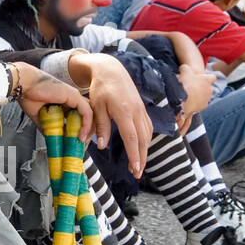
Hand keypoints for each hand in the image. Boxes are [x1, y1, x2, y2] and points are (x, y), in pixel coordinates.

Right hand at [11, 61, 93, 149]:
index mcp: (65, 103)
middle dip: (87, 133)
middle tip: (81, 147)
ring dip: (88, 131)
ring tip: (82, 143)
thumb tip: (52, 139)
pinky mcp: (74, 96)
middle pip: (87, 117)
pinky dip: (86, 125)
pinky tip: (81, 135)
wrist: (23, 86)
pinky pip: (87, 112)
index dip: (80, 132)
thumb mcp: (40, 118)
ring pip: (90, 115)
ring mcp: (74, 97)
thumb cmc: (29, 97)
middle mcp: (72, 99)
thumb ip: (48, 128)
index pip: (79, 118)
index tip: (76, 144)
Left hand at [65, 52, 151, 177]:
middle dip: (142, 158)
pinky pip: (148, 127)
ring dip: (144, 151)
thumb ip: (100, 126)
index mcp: (124, 111)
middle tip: (137, 174)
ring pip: (147, 135)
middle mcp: (136, 112)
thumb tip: (101, 145)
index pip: (132, 138)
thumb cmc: (101, 89)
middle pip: (143, 139)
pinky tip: (142, 149)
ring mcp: (141, 110)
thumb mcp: (97, 107)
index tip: (135, 168)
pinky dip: (146, 140)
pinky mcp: (142, 109)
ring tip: (138, 165)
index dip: (134, 155)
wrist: (111, 71)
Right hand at [177, 63, 214, 114]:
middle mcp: (210, 90)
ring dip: (199, 96)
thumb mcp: (184, 71)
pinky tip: (189, 102)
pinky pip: (201, 104)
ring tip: (190, 96)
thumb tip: (184, 68)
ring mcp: (207, 99)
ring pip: (205, 96)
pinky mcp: (203, 107)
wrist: (183, 100)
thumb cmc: (186, 84)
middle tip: (193, 87)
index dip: (207, 78)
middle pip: (208, 88)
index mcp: (207, 80)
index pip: (212, 77)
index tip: (201, 79)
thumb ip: (185, 68)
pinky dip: (196, 104)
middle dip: (202, 88)